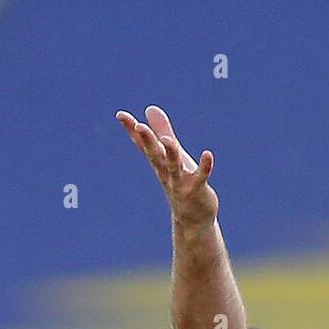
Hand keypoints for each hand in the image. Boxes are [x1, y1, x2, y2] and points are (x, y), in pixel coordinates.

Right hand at [115, 105, 217, 227]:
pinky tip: (208, 154)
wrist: (193, 219)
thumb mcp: (171, 155)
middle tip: (139, 126)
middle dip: (148, 141)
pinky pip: (200, 177)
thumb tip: (150, 108)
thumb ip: (162, 131)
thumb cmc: (182, 182)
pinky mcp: (197, 190)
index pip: (143, 145)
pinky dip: (204, 167)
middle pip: (155, 155)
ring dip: (171, 154)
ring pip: (174, 167)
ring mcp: (180, 182)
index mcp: (159, 163)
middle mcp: (166, 173)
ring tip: (168, 140)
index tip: (121, 115)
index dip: (132, 130)